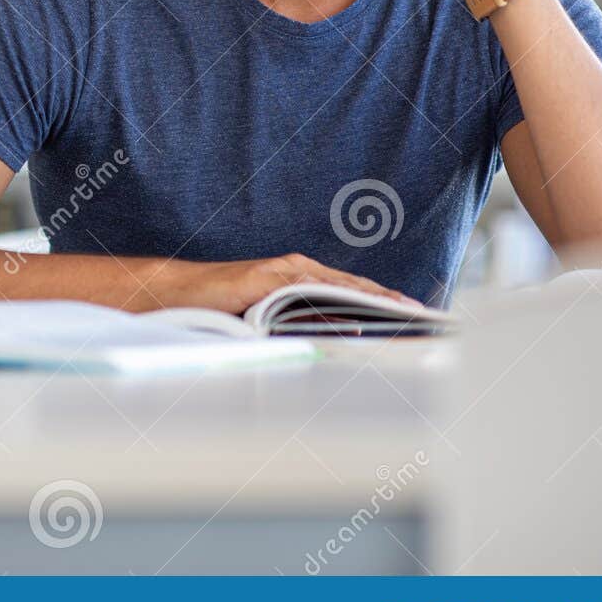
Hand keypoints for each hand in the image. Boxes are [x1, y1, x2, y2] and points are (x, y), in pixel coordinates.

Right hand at [154, 253, 423, 314]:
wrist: (177, 293)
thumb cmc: (219, 308)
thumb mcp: (268, 317)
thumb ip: (301, 319)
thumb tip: (343, 333)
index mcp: (297, 277)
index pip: (349, 290)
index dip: (383, 300)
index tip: (413, 313)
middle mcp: (296, 268)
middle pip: (353, 285)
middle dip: (389, 299)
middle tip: (424, 314)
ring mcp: (284, 270)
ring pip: (340, 285)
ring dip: (375, 298)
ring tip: (406, 312)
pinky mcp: (269, 277)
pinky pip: (313, 288)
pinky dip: (342, 298)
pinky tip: (365, 309)